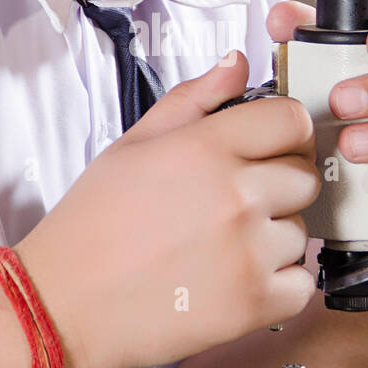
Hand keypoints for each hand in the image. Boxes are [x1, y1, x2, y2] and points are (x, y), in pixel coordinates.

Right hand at [15, 50, 319, 367]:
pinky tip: (235, 279)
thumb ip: (193, 98)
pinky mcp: (255, 304)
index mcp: (206, 148)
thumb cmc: (92, 226)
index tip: (271, 146)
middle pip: (304, 175)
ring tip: (220, 246)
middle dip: (279, 184)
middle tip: (235, 202)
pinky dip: (278, 284)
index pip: (292, 120)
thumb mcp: (133, 143)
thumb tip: (236, 63)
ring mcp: (250, 252)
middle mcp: (236, 196)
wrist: (64, 304)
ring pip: (300, 230)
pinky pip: (301, 283)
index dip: (285, 131)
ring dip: (272, 237)